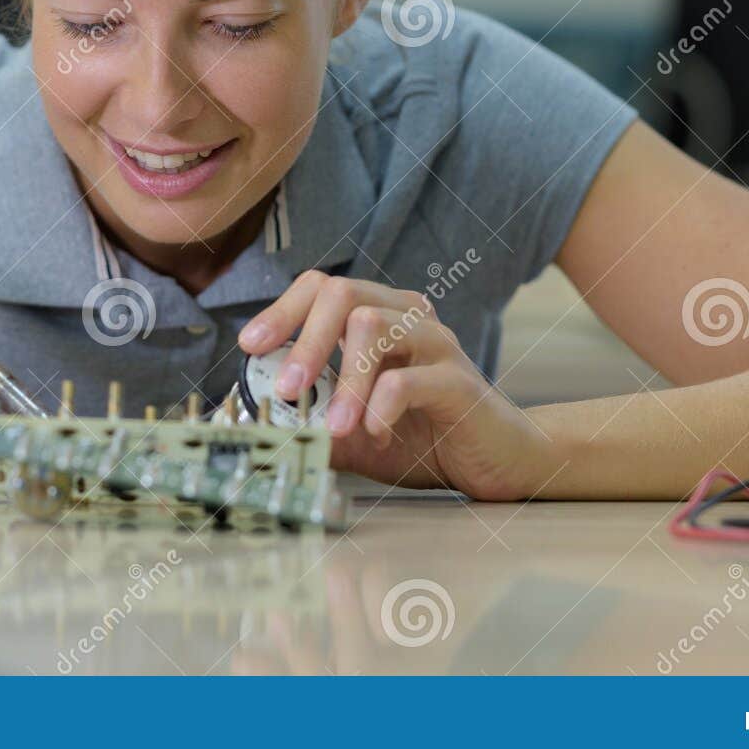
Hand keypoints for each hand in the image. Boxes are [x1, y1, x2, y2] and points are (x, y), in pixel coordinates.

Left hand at [237, 270, 541, 499]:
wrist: (498, 461)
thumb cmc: (424, 438)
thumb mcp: (354, 432)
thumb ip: (312, 422)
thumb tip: (257, 427)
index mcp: (380, 316)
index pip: (323, 287)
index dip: (282, 311)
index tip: (250, 346)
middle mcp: (408, 317)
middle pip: (343, 294)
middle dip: (304, 341)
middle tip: (288, 391)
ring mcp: (437, 344)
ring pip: (373, 327)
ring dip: (343, 380)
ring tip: (333, 428)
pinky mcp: (459, 381)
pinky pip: (409, 379)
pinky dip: (380, 406)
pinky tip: (375, 433)